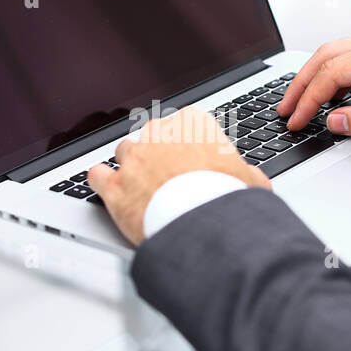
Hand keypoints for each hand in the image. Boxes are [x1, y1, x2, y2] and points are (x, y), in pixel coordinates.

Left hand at [87, 107, 270, 245]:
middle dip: (159, 152)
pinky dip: (100, 180)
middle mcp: (159, 134)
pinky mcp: (115, 185)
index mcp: (193, 124)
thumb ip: (247, 173)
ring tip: (141, 183)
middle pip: (153, 135)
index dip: (188, 144)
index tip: (191, 158)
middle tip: (170, 175)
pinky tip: (104, 184)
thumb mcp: (252, 181)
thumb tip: (253, 180)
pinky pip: (97, 175)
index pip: (185, 124)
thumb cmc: (227, 199)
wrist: (203, 227)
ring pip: (124, 151)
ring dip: (131, 165)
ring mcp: (134, 159)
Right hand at [278, 29, 350, 142]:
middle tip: (285, 109)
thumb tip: (334, 120)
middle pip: (327, 56)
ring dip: (315, 76)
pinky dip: (333, 72)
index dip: (308, 100)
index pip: (332, 74)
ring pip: (338, 52)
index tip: (294, 120)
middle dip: (301, 84)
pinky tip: (331, 92)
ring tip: (300, 101)